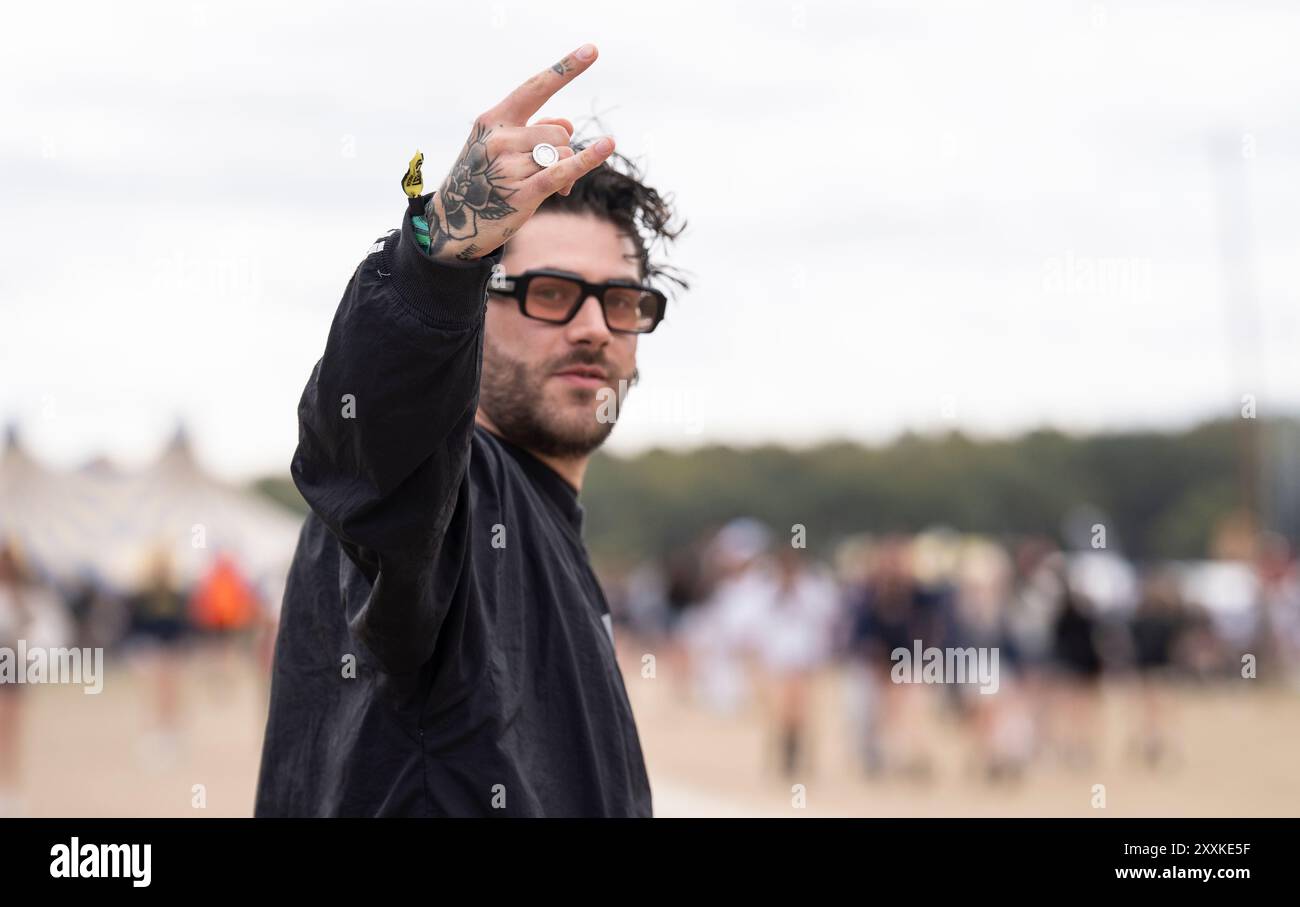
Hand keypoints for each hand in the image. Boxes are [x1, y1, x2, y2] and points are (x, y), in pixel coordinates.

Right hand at [424, 42, 614, 262]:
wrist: (454, 221)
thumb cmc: (484, 177)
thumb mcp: (500, 145)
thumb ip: (535, 128)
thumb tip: (569, 127)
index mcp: (494, 119)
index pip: (535, 87)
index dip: (566, 68)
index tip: (593, 50)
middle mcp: (499, 139)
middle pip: (559, 131)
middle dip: (562, 148)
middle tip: (545, 169)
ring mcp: (507, 166)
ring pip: (562, 154)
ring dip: (563, 169)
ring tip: (541, 185)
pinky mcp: (521, 194)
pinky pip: (562, 172)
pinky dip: (587, 161)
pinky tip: (608, 146)